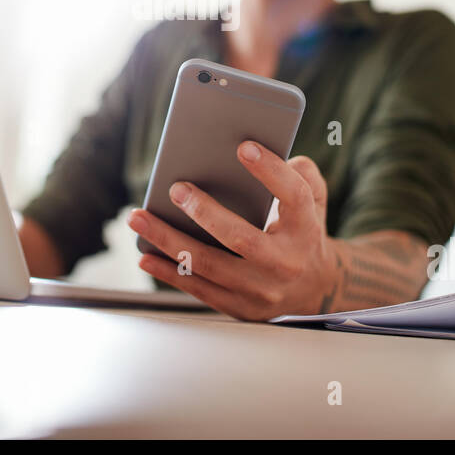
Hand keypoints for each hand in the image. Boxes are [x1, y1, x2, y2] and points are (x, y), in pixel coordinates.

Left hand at [127, 140, 334, 320]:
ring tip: (139, 218)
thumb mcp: (315, 200)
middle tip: (175, 188)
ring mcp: (262, 290)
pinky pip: (199, 289)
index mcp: (306, 228)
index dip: (270, 172)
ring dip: (170, 241)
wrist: (315, 288)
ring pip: (210, 265)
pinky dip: (169, 272)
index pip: (294, 196)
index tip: (243, 146)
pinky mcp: (241, 307)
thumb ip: (301, 173)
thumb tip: (267, 150)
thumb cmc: (302, 231)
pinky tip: (145, 254)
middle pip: (242, 239)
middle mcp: (286, 263)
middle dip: (205, 213)